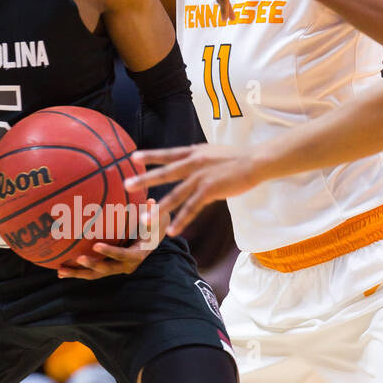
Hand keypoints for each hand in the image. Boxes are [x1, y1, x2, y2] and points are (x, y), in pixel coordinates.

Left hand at [56, 201, 167, 278]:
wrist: (152, 238)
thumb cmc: (153, 224)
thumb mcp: (156, 217)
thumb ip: (152, 211)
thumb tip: (151, 200)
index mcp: (138, 254)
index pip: (123, 255)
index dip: (110, 252)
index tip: (96, 246)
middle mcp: (126, 265)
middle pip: (107, 269)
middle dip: (92, 265)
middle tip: (78, 259)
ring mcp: (116, 268)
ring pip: (95, 274)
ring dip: (78, 273)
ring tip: (61, 270)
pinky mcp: (108, 267)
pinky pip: (91, 272)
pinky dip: (76, 272)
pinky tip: (59, 270)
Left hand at [125, 146, 267, 235]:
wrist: (256, 161)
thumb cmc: (238, 157)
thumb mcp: (213, 151)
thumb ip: (199, 155)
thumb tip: (191, 155)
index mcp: (195, 153)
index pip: (168, 154)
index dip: (151, 155)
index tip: (133, 157)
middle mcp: (194, 163)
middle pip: (165, 173)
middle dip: (144, 179)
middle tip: (126, 184)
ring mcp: (201, 177)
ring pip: (175, 195)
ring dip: (159, 208)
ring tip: (144, 218)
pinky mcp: (210, 190)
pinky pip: (192, 208)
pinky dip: (181, 220)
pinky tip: (172, 231)